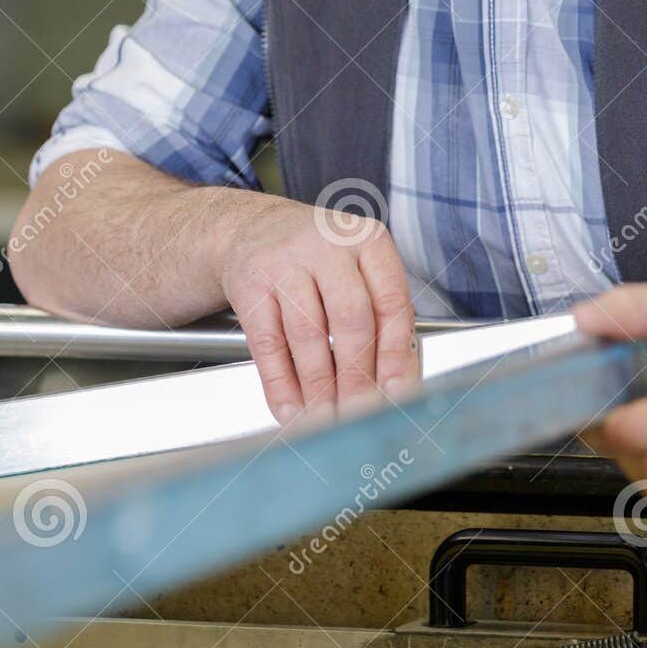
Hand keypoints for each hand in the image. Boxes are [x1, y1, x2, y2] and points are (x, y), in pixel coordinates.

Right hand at [211, 194, 418, 422]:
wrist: (253, 228)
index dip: (395, 354)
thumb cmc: (319, 257)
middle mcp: (328, 246)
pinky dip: (280, 383)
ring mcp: (285, 263)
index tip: (397, 393)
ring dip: (319, 387)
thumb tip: (397, 382)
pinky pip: (267, 343)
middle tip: (360, 414)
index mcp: (368, 241)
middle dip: (357, 376)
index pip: (391, 303)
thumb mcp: (358, 266)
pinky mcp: (249, 283)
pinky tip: (290, 409)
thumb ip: (381, 314)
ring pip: (307, 335)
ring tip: (327, 419)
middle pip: (351, 320)